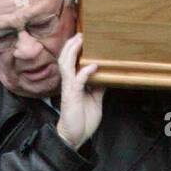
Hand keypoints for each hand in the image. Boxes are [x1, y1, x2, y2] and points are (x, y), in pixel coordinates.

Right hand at [56, 33, 104, 149]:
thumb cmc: (82, 119)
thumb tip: (105, 74)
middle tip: (80, 33)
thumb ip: (98, 86)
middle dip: (71, 45)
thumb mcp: (95, 99)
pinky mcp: (71, 96)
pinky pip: (77, 80)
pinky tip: (93, 66)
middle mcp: (69, 83)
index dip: (74, 49)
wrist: (74, 137)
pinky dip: (85, 72)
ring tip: (80, 40)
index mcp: (73, 83)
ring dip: (73, 51)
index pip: (71, 61)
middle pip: (65, 58)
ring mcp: (69, 89)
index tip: (82, 37)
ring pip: (66, 64)